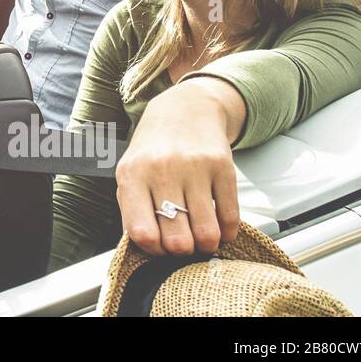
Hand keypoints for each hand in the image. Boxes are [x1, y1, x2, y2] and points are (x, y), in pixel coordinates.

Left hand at [114, 80, 242, 256]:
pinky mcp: (223, 167)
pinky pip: (230, 217)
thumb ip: (131, 208)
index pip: (141, 232)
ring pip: (206, 233)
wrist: (185, 110)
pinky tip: (220, 228)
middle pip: (177, 239)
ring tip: (202, 239)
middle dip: (182, 251)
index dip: (153, 250)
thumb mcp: (130, 172)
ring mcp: (194, 168)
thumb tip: (144, 249)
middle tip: (184, 244)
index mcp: (132, 175)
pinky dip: (227, 232)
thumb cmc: (154, 148)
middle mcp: (162, 170)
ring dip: (207, 245)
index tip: (160, 247)